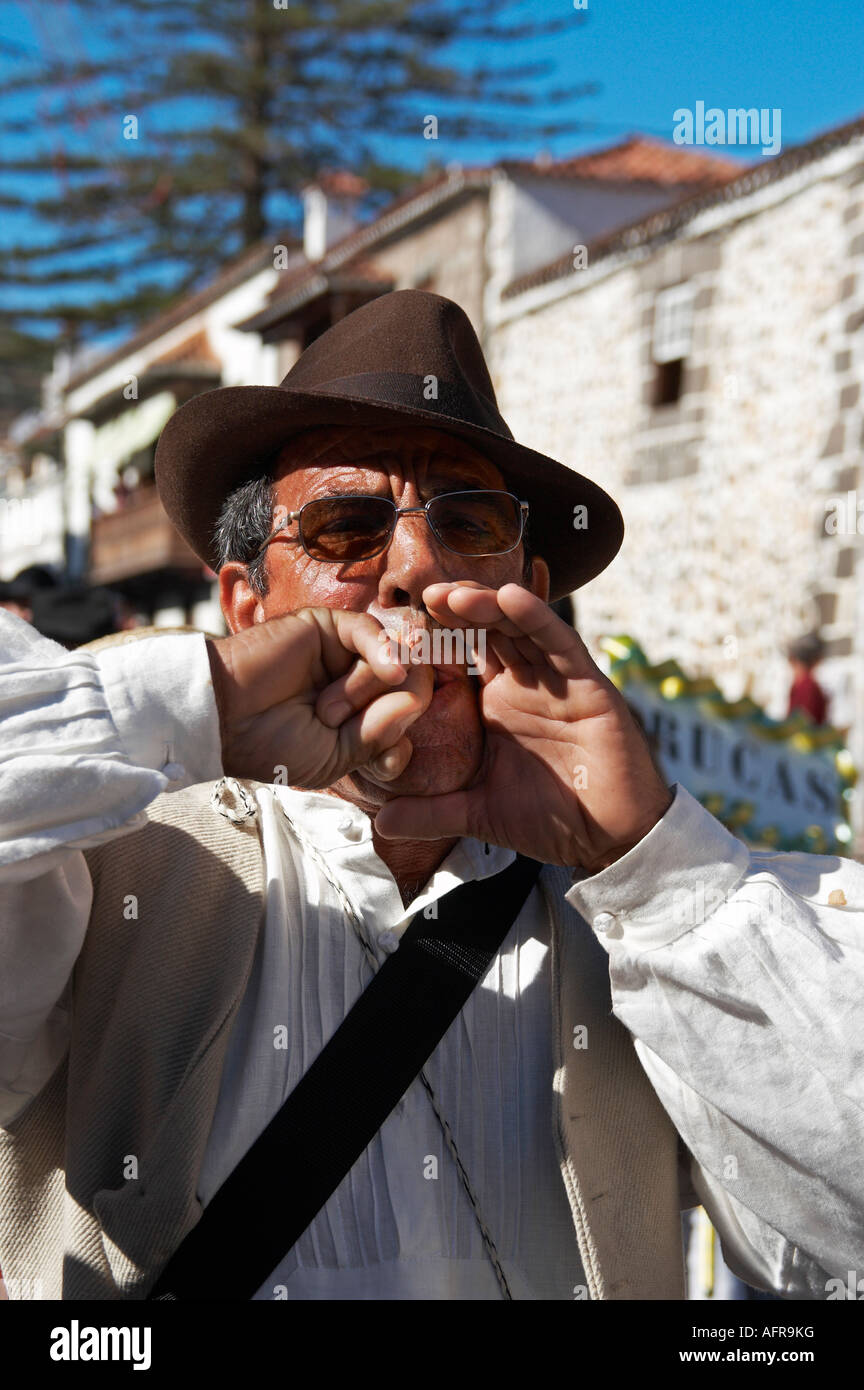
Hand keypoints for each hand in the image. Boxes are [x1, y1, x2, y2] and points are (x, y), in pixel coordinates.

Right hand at [206, 609, 431, 787]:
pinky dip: (386, 650)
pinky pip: (374, 631)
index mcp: (361, 717)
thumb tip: (417, 696)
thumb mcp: (338, 757)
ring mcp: (345, 654)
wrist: (223, 721)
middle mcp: (359, 683)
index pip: (410, 720)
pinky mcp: (328, 627)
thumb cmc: (274, 746)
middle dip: (388, 712)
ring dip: (367, 691)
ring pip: (394, 661)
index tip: (382, 763)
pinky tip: (391, 670)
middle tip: (340, 727)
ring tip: (325, 710)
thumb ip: (381, 733)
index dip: (406, 740)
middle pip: (412, 687)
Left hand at [373, 582, 673, 870]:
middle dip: (457, 609)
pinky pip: (559, 642)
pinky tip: (511, 598)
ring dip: (488, 605)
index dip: (434, 636)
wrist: (608, 838)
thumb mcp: (478, 813)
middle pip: (487, 629)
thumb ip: (432, 813)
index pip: (461, 655)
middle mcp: (524, 682)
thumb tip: (381, 825)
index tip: (400, 624)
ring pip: (519, 626)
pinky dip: (536, 618)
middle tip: (424, 596)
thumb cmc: (550, 820)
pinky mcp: (587, 684)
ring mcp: (556, 679)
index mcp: (496, 702)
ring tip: (453, 594)